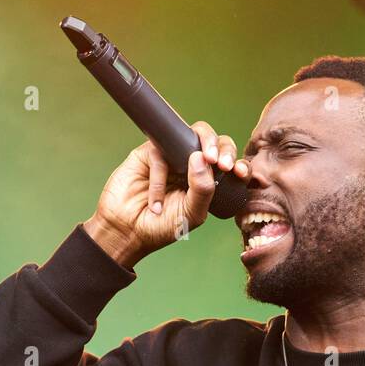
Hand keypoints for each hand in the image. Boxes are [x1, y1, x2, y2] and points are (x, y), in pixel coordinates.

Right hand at [83, 121, 249, 267]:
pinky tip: (155, 202)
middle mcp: (191, 166)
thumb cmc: (159, 227)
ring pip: (191, 134)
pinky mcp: (150, 153)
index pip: (229, 166)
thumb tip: (201, 157)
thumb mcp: (190, 215)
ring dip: (205, 141)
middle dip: (223, 147)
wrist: (126, 231)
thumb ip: (203, 190)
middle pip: (214, 142)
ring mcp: (171, 157)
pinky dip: (160, 177)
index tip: (239, 172)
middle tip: (221, 163)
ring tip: (208, 160)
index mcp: (207, 182)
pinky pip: (161, 152)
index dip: (238, 164)